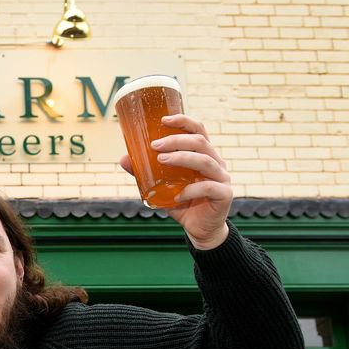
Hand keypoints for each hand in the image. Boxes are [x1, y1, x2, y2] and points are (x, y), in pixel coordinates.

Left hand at [119, 114, 230, 249]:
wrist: (199, 229)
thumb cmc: (182, 202)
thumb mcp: (161, 186)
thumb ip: (146, 173)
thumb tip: (124, 159)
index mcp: (203, 155)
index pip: (198, 131)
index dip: (183, 121)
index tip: (163, 119)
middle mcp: (216, 163)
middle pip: (200, 142)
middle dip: (177, 140)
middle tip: (155, 145)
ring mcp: (222, 178)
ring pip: (205, 161)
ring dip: (182, 158)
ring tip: (161, 160)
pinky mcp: (224, 195)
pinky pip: (208, 187)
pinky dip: (191, 190)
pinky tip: (177, 196)